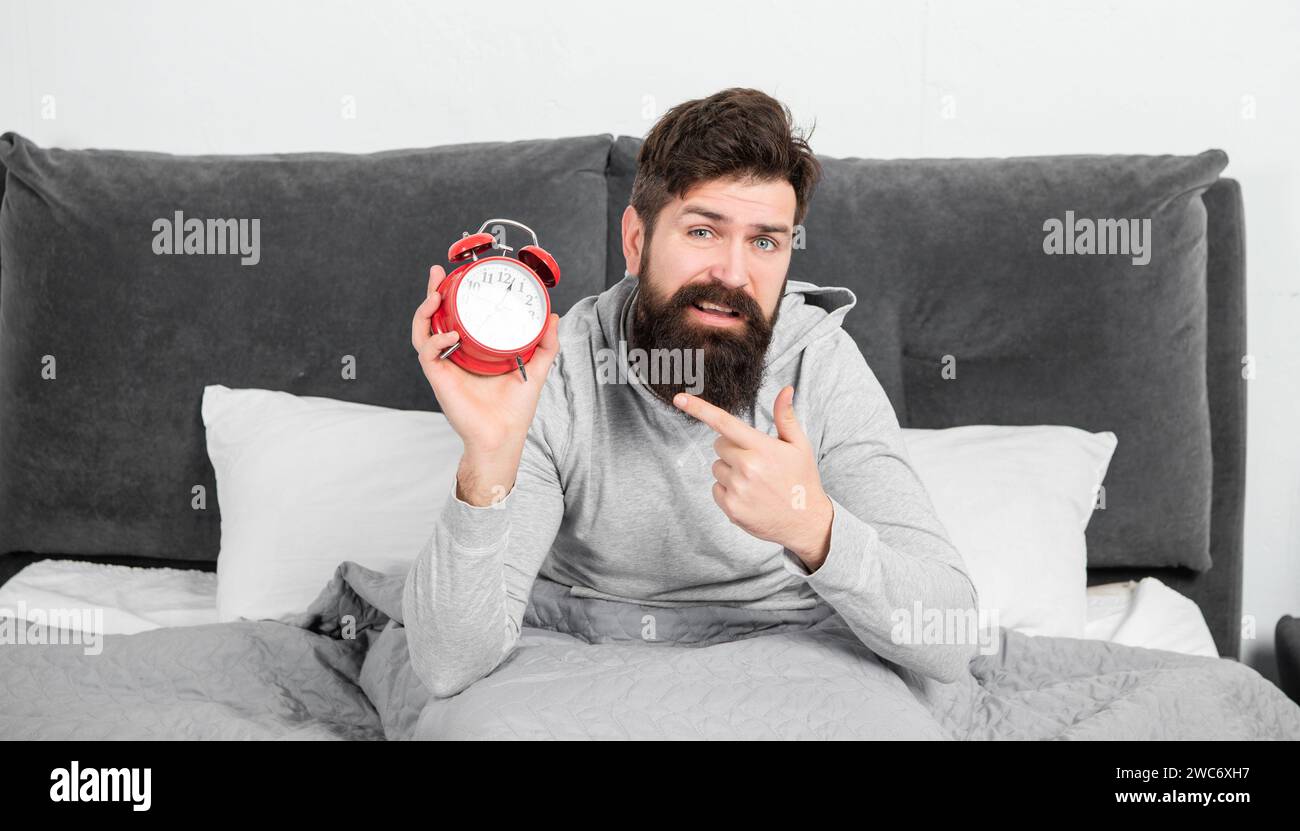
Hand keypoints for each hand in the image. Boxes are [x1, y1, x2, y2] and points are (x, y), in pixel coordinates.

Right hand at [411, 265, 559, 502]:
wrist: (504, 437)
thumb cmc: (515, 409)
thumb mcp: (536, 368)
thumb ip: (546, 344)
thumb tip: (553, 316)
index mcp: (472, 350)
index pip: (456, 316)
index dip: (452, 295)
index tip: (455, 274)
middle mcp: (454, 356)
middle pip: (434, 319)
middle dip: (431, 293)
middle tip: (436, 274)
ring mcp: (445, 366)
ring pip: (423, 332)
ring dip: (425, 312)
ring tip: (435, 296)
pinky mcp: (439, 379)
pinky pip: (428, 354)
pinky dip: (435, 341)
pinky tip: (451, 335)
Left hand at [673, 386, 833, 569]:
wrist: (806, 521)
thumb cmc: (802, 479)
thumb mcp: (799, 446)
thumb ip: (786, 417)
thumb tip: (785, 389)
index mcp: (763, 448)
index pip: (724, 423)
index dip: (699, 409)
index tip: (679, 398)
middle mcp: (747, 468)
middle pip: (718, 445)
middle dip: (732, 448)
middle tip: (756, 461)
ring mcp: (737, 489)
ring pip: (717, 467)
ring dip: (730, 470)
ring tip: (755, 481)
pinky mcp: (731, 508)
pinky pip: (716, 489)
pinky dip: (728, 490)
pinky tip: (749, 496)